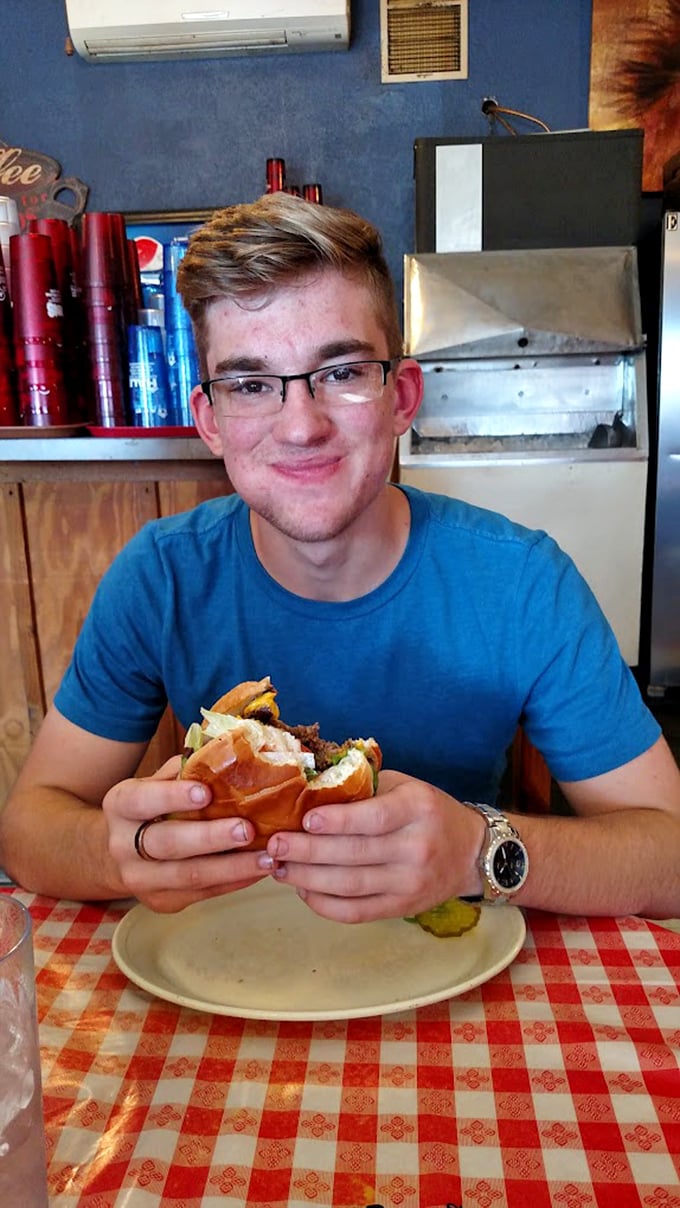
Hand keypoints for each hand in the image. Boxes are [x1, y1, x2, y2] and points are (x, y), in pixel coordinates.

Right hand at [103, 756, 265, 912]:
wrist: (121, 853)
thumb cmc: (152, 807)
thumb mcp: (156, 782)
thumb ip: (186, 769)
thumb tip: (230, 751)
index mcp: (121, 805)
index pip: (143, 800)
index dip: (172, 797)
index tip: (206, 792)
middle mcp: (122, 845)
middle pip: (167, 843)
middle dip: (210, 838)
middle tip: (247, 829)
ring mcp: (141, 879)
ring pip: (189, 875)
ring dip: (232, 867)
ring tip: (267, 857)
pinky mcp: (162, 901)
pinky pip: (203, 892)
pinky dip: (235, 881)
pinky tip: (259, 869)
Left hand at [257, 770, 484, 922]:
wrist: (471, 852)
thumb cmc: (428, 811)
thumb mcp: (405, 786)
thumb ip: (365, 788)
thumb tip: (311, 788)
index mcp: (417, 809)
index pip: (373, 818)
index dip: (337, 821)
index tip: (305, 820)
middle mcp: (417, 847)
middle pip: (354, 855)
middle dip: (307, 852)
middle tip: (275, 846)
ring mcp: (410, 883)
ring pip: (350, 886)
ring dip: (308, 879)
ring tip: (280, 868)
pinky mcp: (402, 908)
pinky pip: (357, 912)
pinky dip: (325, 905)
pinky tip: (304, 889)